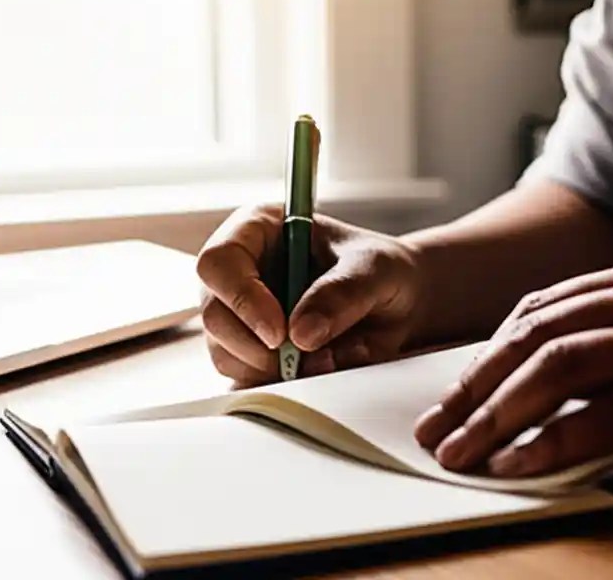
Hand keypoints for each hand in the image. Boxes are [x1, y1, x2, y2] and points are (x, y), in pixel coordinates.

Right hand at [196, 204, 421, 386]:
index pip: (219, 261)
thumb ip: (341, 293)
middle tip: (303, 356)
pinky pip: (245, 376)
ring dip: (272, 368)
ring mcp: (239, 312)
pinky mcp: (250, 349)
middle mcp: (239, 270)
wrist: (398, 301)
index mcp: (257, 229)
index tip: (280, 333)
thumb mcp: (374, 269)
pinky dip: (279, 382)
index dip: (242, 298)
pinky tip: (317, 366)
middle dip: (256, 346)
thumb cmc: (381, 269)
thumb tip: (300, 333)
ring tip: (326, 357)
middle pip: (214, 313)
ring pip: (225, 352)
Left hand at [413, 250, 612, 477]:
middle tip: (436, 429)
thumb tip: (525, 390)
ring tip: (462, 452)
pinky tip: (522, 465)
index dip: (487, 355)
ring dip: (501, 414)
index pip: (543, 307)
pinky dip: (559, 441)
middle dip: (476, 385)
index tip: (450, 397)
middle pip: (540, 333)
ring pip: (565, 366)